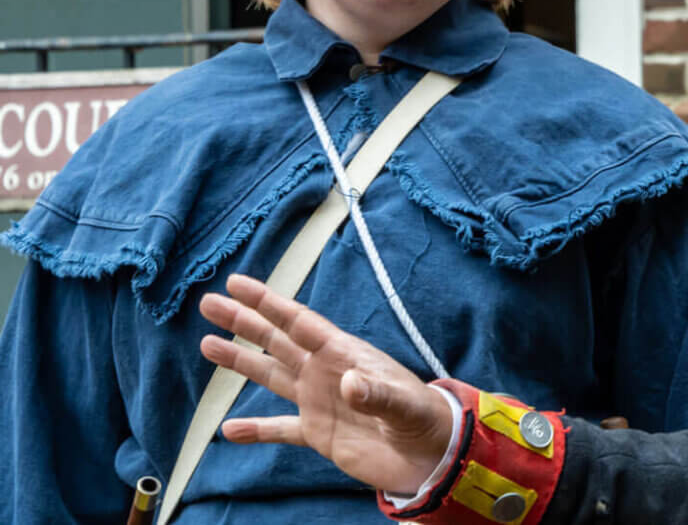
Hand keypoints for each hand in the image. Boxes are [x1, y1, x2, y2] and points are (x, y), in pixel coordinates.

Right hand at [198, 274, 456, 493]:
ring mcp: (320, 401)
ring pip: (272, 376)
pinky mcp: (320, 433)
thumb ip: (377, 394)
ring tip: (207, 345)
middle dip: (244, 322)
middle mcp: (326, 372)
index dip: (267, 302)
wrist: (431, 453)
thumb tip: (349, 384)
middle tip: (208, 304)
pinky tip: (227, 430)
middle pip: (277, 341)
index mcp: (345, 354)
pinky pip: (280, 428)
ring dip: (241, 362)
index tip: (237, 284)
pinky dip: (255, 429)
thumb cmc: (424, 418)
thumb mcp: (404, 403)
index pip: (299, 322)